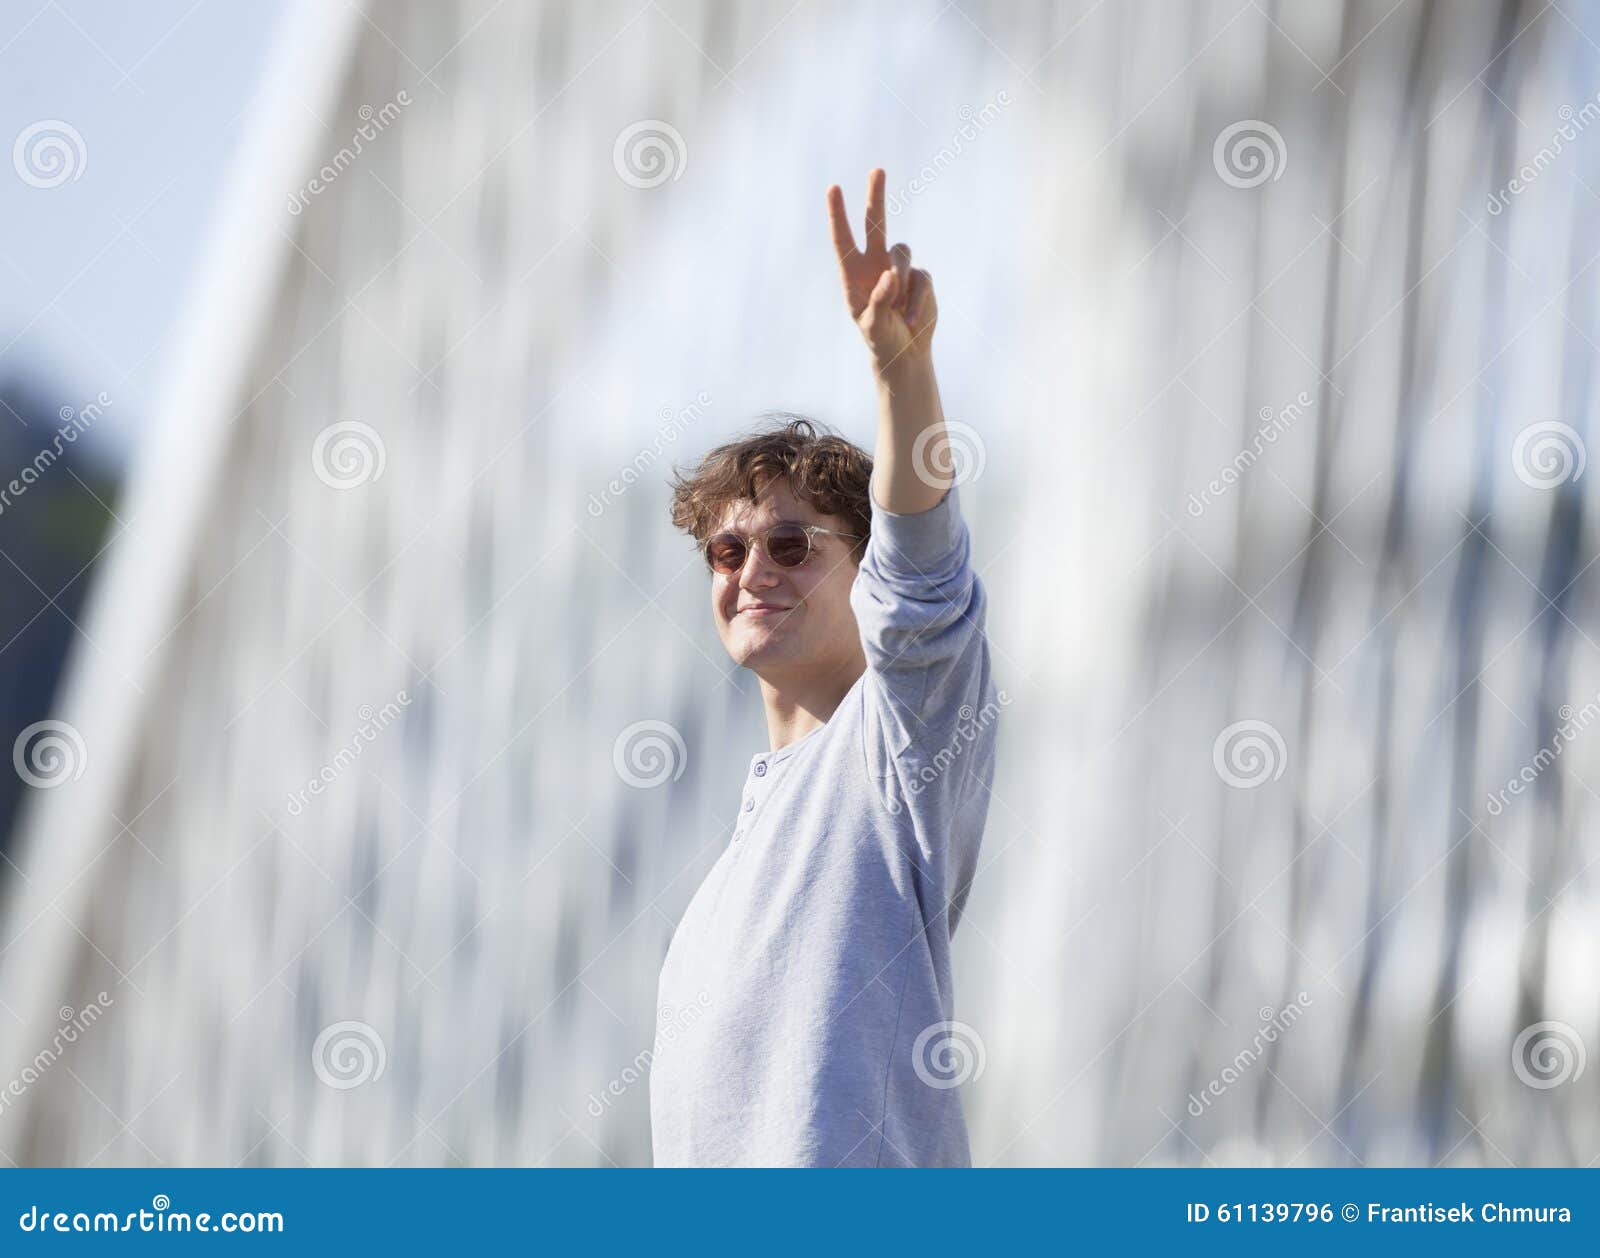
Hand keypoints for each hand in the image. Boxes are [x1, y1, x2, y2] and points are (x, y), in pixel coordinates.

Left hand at [826, 168, 936, 372]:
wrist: (905, 353)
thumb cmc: (881, 339)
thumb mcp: (873, 325)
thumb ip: (879, 300)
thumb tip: (890, 276)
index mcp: (854, 275)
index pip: (843, 240)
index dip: (838, 215)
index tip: (833, 189)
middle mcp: (875, 265)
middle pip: (876, 224)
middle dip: (876, 196)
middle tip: (877, 170)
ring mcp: (899, 269)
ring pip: (902, 253)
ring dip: (901, 278)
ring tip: (900, 308)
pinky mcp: (920, 277)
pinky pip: (921, 278)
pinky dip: (918, 300)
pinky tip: (913, 317)